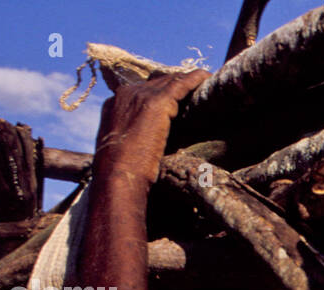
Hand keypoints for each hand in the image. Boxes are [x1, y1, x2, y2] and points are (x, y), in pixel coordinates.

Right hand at [92, 70, 209, 187]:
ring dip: (189, 81)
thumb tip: (155, 145)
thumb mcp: (125, 151)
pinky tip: (207, 78)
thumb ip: (137, 139)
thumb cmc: (122, 174)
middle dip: (178, 84)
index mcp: (115, 105)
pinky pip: (180, 84)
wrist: (118, 176)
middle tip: (198, 87)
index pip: (143, 91)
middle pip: (158, 82)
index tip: (178, 97)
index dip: (162, 92)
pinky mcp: (156, 102)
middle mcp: (126, 94)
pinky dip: (195, 80)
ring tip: (206, 82)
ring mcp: (140, 95)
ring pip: (170, 80)